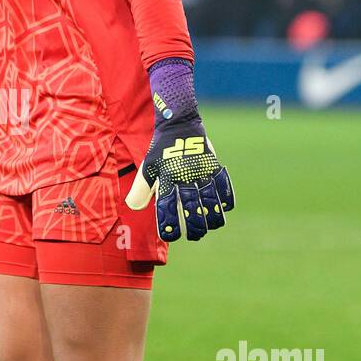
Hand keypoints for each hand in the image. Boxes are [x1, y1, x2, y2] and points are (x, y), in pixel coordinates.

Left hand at [125, 59, 234, 241]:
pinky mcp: (213, 164)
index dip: (168, 224)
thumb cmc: (160, 151)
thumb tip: (134, 208)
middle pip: (191, 207)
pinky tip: (225, 209)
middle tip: (194, 236)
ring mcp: (200, 169)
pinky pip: (223, 184)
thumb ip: (140, 189)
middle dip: (194, 226)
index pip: (166, 207)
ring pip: (210, 199)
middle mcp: (183, 175)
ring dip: (213, 216)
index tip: (171, 236)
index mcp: (165, 177)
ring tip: (212, 226)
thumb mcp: (146, 167)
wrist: (179, 123)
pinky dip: (226, 198)